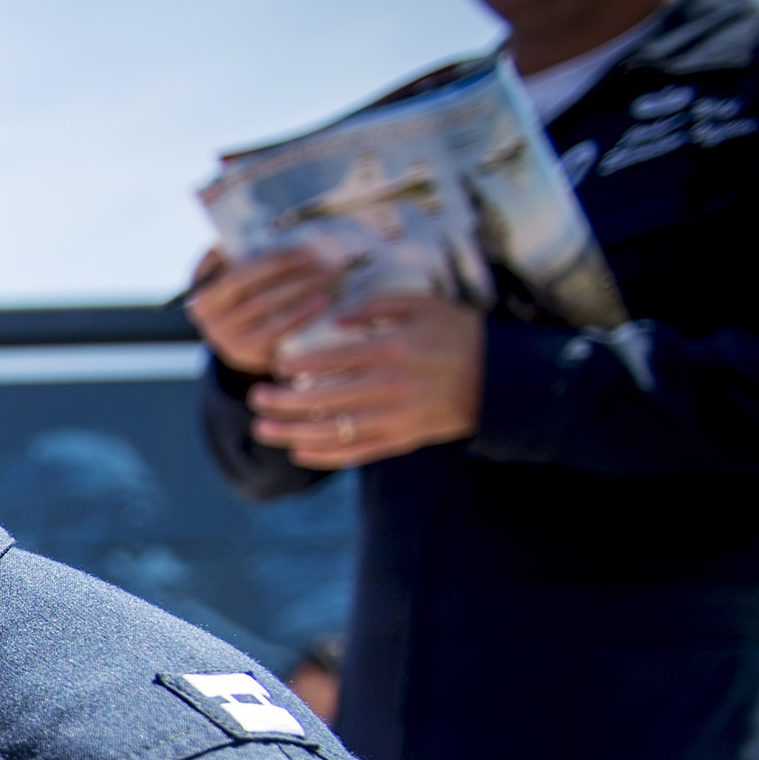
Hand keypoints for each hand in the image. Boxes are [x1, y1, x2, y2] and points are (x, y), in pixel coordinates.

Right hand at [185, 244, 343, 378]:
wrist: (242, 344)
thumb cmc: (245, 300)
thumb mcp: (236, 278)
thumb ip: (244, 256)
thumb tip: (278, 227)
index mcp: (202, 287)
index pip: (230, 265)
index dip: (267, 256)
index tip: (298, 242)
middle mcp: (205, 314)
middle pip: (247, 283)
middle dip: (285, 268)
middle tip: (318, 257)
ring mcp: (222, 335)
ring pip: (263, 306)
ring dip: (299, 289)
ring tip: (327, 276)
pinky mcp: (244, 353)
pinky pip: (275, 331)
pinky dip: (300, 315)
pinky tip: (322, 303)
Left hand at [246, 291, 484, 468]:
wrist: (502, 378)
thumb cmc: (459, 335)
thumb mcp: (425, 305)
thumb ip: (378, 305)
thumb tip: (334, 320)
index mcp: (392, 349)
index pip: (331, 359)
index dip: (297, 365)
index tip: (275, 366)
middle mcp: (390, 386)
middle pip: (323, 398)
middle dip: (283, 401)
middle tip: (256, 398)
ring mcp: (396, 417)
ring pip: (333, 430)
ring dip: (292, 432)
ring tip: (263, 428)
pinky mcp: (403, 440)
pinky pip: (356, 452)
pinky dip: (324, 454)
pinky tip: (299, 451)